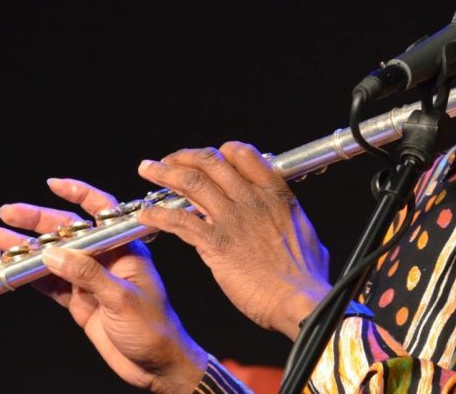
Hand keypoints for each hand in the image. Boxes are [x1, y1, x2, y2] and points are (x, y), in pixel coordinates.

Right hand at [0, 178, 208, 393]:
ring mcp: (90, 279)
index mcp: (125, 248)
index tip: (52, 184)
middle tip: (6, 213)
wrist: (155, 366)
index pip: (101, 210)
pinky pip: (49, 283)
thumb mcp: (122, 298)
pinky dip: (29, 275)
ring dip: (24, 248)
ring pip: (52, 256)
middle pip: (67, 231)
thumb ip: (88, 274)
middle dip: (36, 220)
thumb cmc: (154, 329)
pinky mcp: (79, 301)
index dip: (78, 193)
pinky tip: (9, 266)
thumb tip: (53, 253)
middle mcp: (106, 258)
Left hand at [136, 141, 330, 339]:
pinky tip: (147, 215)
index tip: (208, 159)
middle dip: (184, 157)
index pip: (242, 154)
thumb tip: (294, 224)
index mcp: (275, 194)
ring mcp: (232, 219)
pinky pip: (179, 220)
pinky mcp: (216, 244)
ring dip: (164, 173)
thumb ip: (292, 222)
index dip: (220, 152)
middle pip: (211, 162)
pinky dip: (159, 215)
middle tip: (168, 161)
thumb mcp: (308, 237)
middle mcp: (251, 199)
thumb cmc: (308, 279)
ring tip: (148, 170)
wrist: (300, 302)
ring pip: (191, 182)